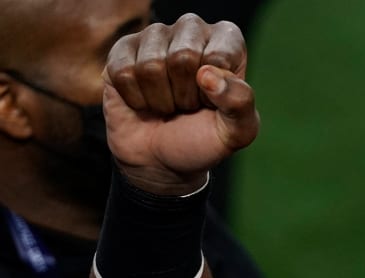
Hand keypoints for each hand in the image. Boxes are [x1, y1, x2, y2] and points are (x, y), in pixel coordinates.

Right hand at [103, 14, 257, 194]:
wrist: (162, 159)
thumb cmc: (203, 138)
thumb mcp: (237, 131)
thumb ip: (240, 102)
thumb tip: (207, 74)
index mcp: (227, 39)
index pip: (219, 57)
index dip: (214, 92)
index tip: (213, 103)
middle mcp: (191, 28)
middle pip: (183, 57)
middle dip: (185, 96)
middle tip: (187, 105)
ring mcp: (155, 36)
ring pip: (151, 65)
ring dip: (160, 100)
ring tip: (167, 105)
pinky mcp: (122, 49)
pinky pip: (124, 72)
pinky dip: (136, 99)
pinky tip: (143, 102)